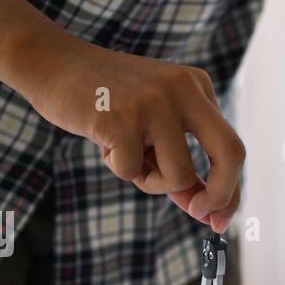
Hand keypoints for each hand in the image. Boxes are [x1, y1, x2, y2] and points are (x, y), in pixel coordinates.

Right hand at [13, 35, 243, 232]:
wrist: (52, 63)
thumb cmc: (106, 102)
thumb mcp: (153, 128)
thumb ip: (180, 165)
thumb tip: (204, 211)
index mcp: (197, 88)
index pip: (232, 148)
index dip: (229, 191)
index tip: (218, 220)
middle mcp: (184, 89)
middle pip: (230, 154)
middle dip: (219, 195)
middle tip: (198, 213)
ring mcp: (154, 101)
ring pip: (178, 176)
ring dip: (149, 181)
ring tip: (124, 154)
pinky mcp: (122, 116)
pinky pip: (132, 171)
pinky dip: (117, 166)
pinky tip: (102, 139)